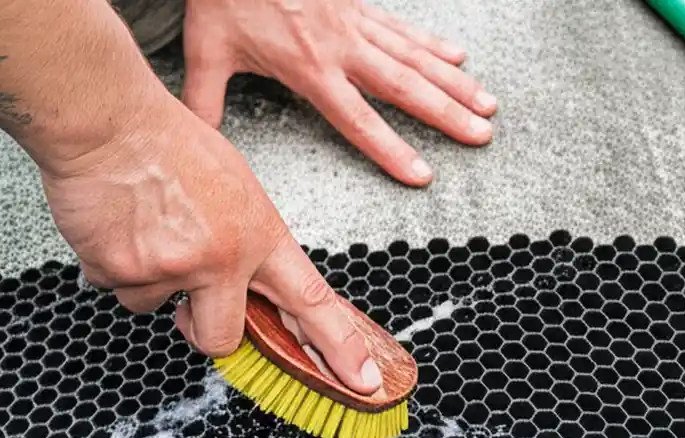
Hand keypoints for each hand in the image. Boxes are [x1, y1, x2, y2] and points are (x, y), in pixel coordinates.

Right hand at [39, 92, 382, 393]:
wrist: (107, 121)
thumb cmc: (167, 143)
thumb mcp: (234, 188)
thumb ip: (245, 241)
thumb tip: (246, 280)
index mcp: (259, 236)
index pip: (312, 302)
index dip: (338, 347)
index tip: (362, 380)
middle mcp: (222, 258)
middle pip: (222, 340)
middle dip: (203, 333)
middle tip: (188, 308)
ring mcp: (173, 268)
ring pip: (155, 306)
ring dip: (147, 279)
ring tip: (143, 228)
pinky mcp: (122, 271)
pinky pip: (115, 287)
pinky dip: (110, 264)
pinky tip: (115, 225)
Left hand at [180, 0, 496, 185]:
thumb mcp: (206, 51)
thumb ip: (204, 102)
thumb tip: (195, 146)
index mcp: (309, 68)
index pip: (357, 119)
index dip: (391, 149)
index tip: (423, 173)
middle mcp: (341, 48)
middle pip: (404, 88)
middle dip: (447, 115)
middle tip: (482, 136)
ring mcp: (355, 22)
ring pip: (415, 57)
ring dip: (454, 83)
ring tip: (488, 106)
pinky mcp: (358, 3)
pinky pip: (403, 28)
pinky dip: (433, 43)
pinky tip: (459, 57)